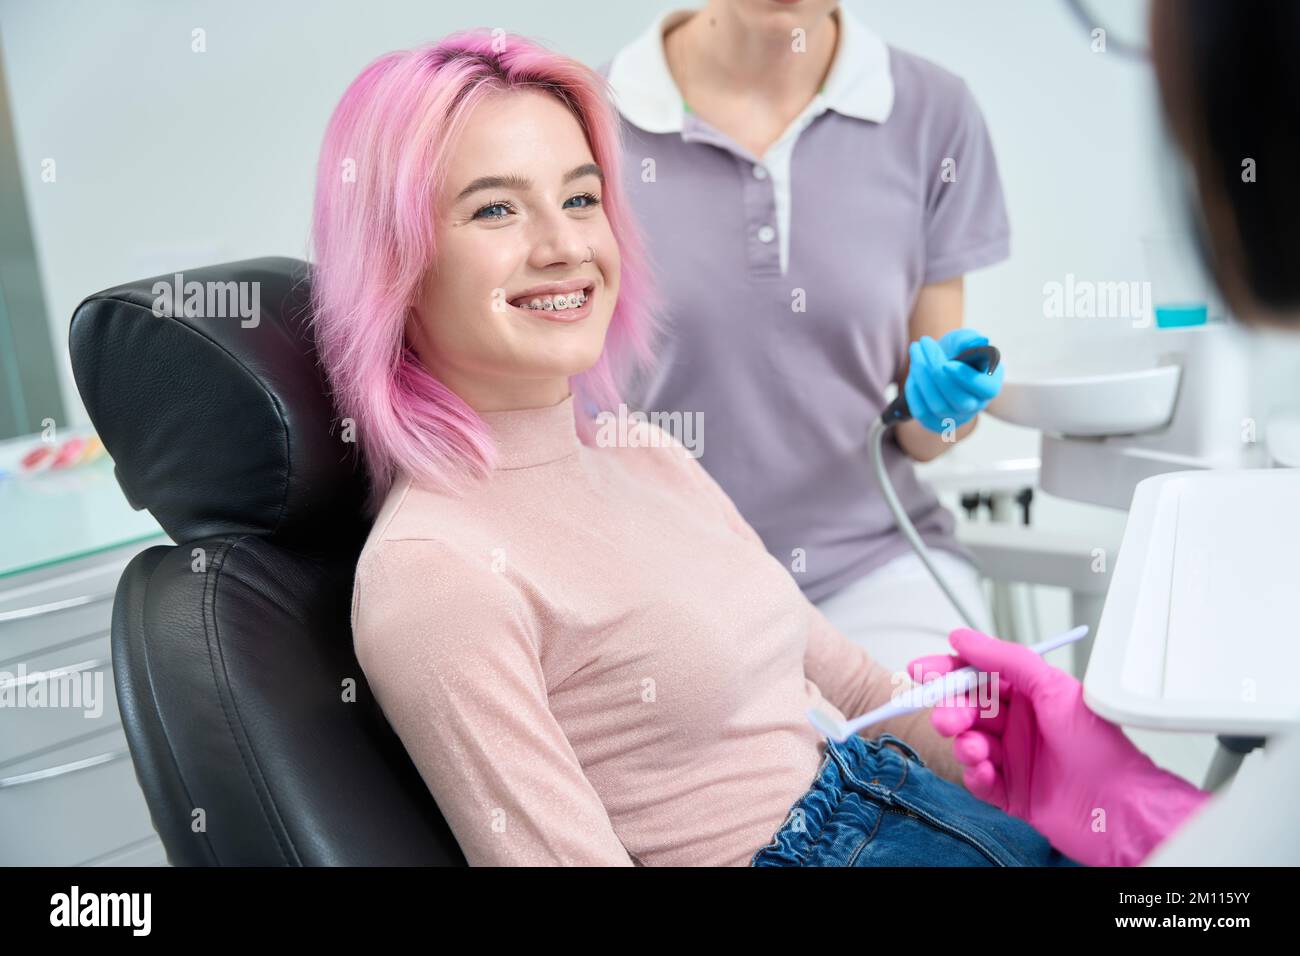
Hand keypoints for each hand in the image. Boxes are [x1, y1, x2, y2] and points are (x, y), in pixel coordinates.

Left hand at [903, 329, 1003, 433]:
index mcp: (990, 384)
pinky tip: (913, 372)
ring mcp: (955, 418)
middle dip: (937, 371)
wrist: (938, 365)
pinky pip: (921, 412)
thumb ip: (969, 339)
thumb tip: (978, 341)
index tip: (948, 363)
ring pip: (938, 405)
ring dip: (921, 375)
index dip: (967, 378)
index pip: (987, 389)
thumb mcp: (963, 340)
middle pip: (959, 400)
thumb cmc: (955, 351)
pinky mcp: (934, 423)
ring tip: (916, 350)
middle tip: (924, 344)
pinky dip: (913, 391)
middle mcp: (975, 405)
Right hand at [908, 628, 1211, 866]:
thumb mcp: (1053, 688)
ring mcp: (1014, 758)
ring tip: (977, 749)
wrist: (1119, 808)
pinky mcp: (1011, 792)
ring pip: (968, 742)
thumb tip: (964, 638)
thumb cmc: (1101, 749)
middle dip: (952, 710)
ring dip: (965, 743)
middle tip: (949, 718)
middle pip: (967, 708)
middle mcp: (1020, 724)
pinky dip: (975, 774)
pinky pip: (978, 780)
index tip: (923, 672)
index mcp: (1030, 695)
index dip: (948, 672)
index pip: (978, 675)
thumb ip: (1005, 659)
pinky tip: (985, 772)